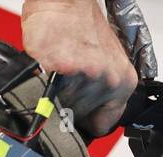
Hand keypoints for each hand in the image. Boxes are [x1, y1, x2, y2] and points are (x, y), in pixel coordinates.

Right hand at [21, 0, 137, 138]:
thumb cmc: (81, 25)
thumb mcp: (106, 62)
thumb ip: (101, 93)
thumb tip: (87, 121)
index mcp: (123, 82)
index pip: (102, 125)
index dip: (85, 121)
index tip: (78, 117)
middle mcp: (106, 80)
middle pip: (79, 115)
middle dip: (68, 103)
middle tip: (64, 80)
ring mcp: (83, 74)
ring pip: (61, 105)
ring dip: (54, 93)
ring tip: (57, 70)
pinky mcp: (58, 67)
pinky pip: (44, 91)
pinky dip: (40, 83)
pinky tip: (46, 68)